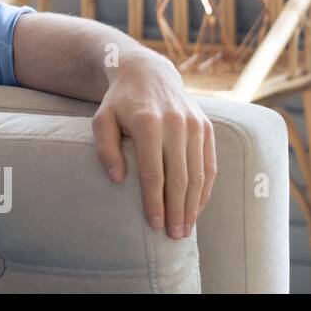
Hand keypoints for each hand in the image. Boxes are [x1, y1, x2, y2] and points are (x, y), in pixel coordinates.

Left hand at [92, 52, 215, 239]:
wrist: (148, 74)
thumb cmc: (118, 102)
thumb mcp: (101, 120)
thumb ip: (105, 149)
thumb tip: (117, 180)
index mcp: (148, 123)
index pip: (154, 172)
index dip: (155, 201)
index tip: (155, 224)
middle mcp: (176, 123)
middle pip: (180, 177)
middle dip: (178, 210)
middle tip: (175, 236)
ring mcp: (195, 125)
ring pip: (198, 173)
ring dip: (194, 204)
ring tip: (186, 227)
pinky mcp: (206, 127)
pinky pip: (209, 164)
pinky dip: (205, 188)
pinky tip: (197, 206)